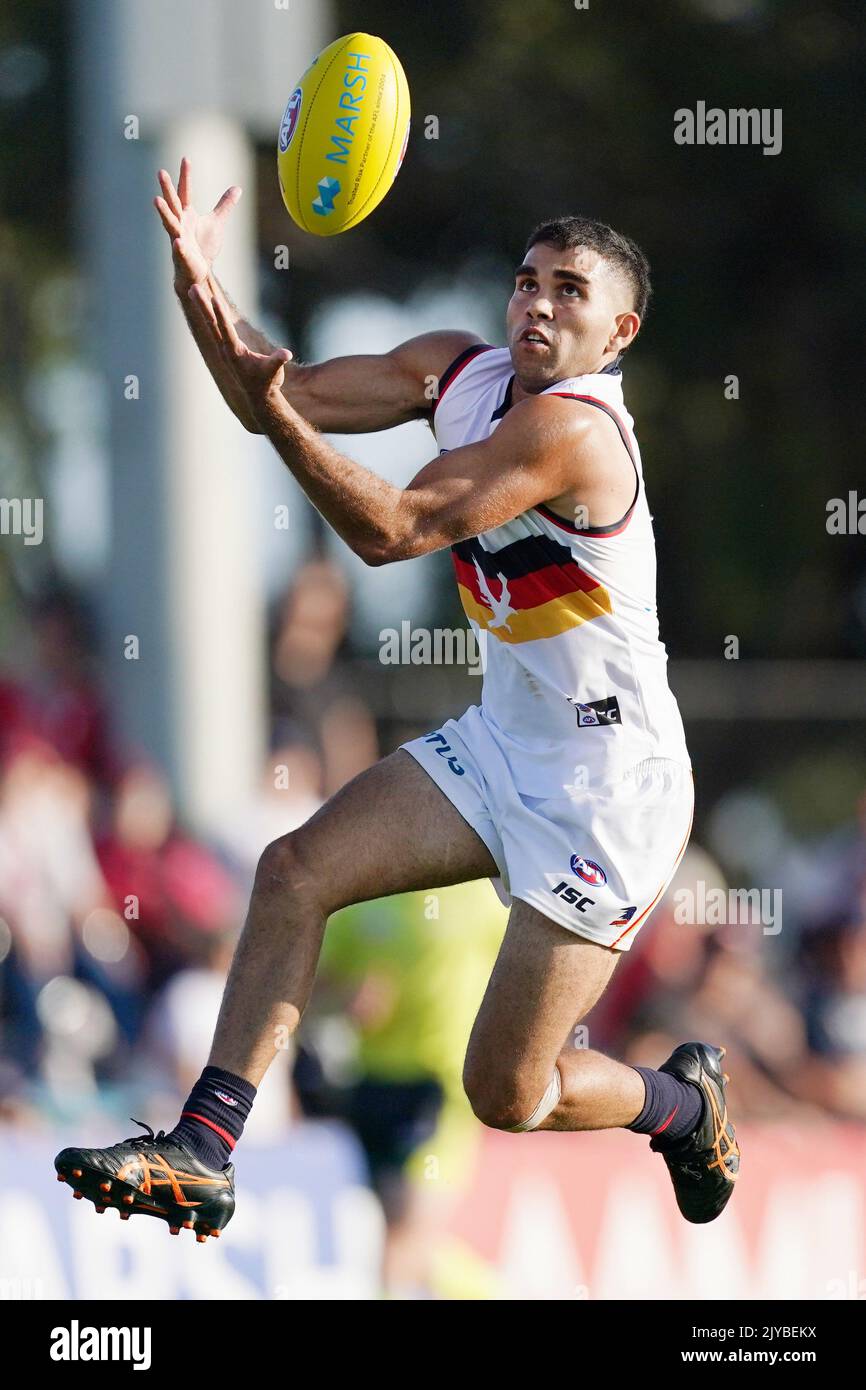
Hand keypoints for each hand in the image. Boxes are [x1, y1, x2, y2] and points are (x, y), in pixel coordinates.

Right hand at [153, 158, 240, 294]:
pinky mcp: (183, 257)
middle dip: (167, 188)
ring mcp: (179, 239)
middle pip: (172, 203)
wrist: (198, 272)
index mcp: (186, 214)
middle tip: (161, 172)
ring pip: (169, 224)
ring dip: (163, 212)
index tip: (186, 159)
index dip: (186, 176)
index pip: (185, 191)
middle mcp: (179, 224)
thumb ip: (225, 205)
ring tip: (156, 200)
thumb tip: (237, 188)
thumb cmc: (203, 246)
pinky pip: (180, 251)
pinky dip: (179, 247)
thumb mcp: (216, 222)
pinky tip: (178, 242)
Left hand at [187, 282, 293, 418]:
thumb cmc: (268, 382)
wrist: (257, 396)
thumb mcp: (274, 372)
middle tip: (192, 288)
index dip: (221, 315)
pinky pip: (214, 327)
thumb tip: (286, 354)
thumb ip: (278, 361)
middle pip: (212, 323)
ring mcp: (223, 348)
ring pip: (210, 323)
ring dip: (202, 306)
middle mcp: (226, 349)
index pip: (226, 330)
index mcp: (235, 353)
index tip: (214, 299)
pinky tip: (203, 303)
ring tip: (192, 289)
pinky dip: (208, 314)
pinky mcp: (225, 348)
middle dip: (203, 306)